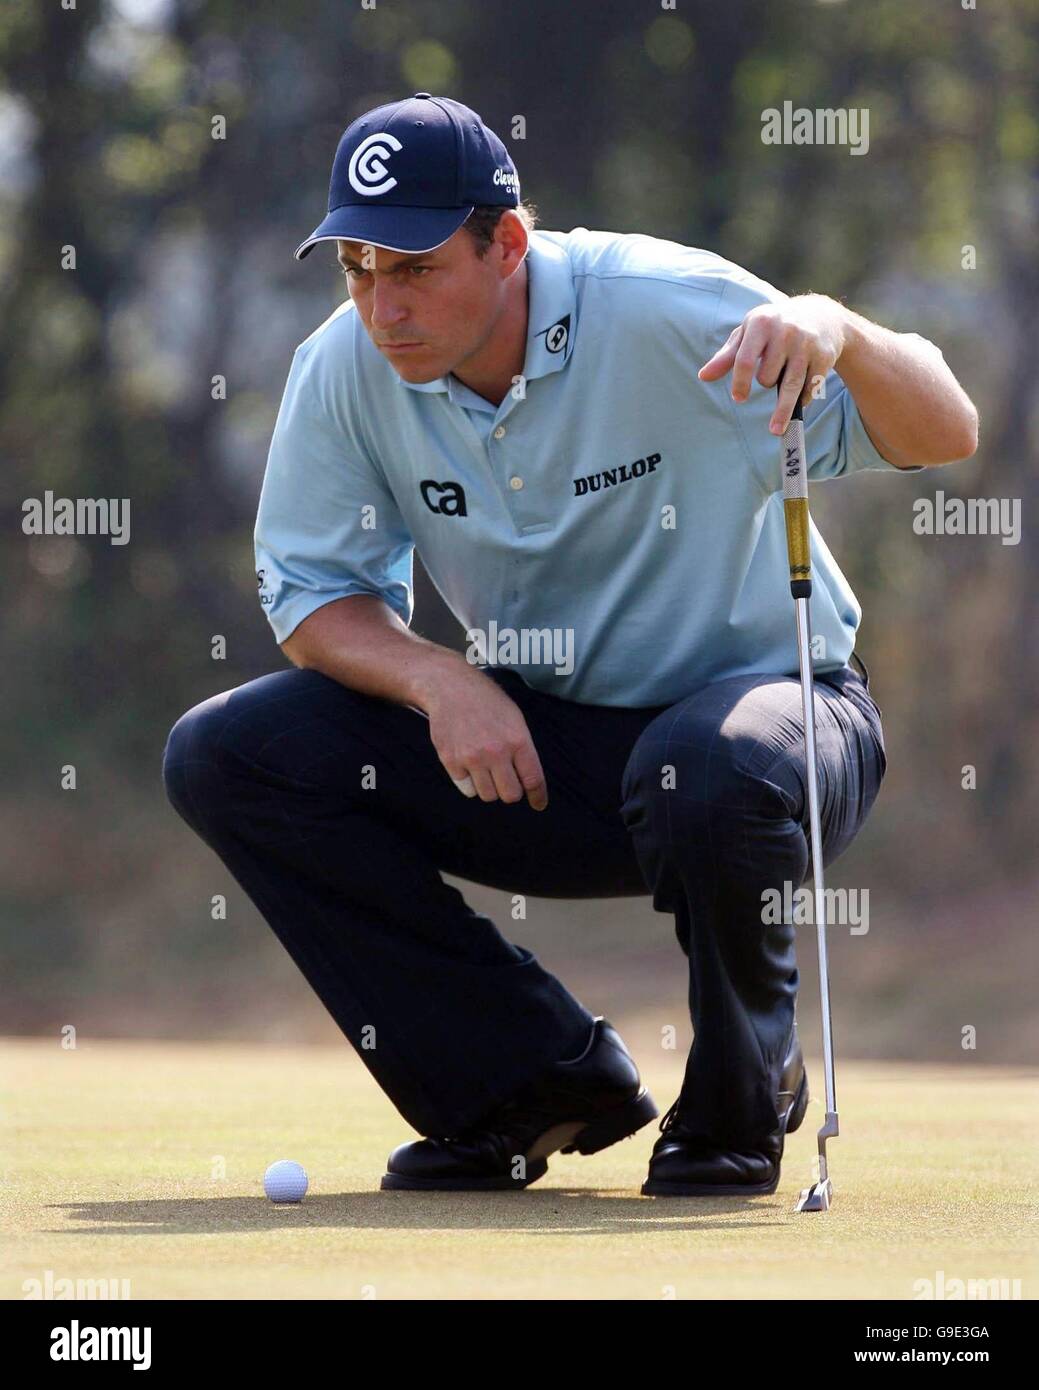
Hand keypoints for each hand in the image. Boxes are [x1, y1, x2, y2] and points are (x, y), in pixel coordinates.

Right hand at [424, 666, 548, 810]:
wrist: (450, 688)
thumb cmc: (486, 702)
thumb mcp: (515, 718)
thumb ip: (522, 749)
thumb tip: (527, 780)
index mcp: (518, 740)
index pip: (533, 779)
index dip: (538, 797)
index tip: (538, 804)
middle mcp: (496, 752)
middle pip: (510, 795)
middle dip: (510, 791)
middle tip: (506, 780)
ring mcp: (472, 758)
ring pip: (488, 795)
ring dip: (489, 787)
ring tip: (485, 769)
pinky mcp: (451, 761)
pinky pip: (467, 789)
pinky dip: (470, 783)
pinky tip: (469, 766)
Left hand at [698, 293, 847, 433]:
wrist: (821, 315)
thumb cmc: (774, 327)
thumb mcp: (749, 334)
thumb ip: (726, 356)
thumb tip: (703, 376)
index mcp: (761, 323)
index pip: (744, 360)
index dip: (740, 382)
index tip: (738, 398)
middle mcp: (785, 331)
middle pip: (766, 376)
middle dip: (765, 382)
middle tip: (771, 372)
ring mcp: (806, 344)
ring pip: (790, 386)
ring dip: (783, 410)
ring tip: (776, 431)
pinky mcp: (824, 356)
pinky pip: (809, 387)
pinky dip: (802, 398)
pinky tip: (799, 396)